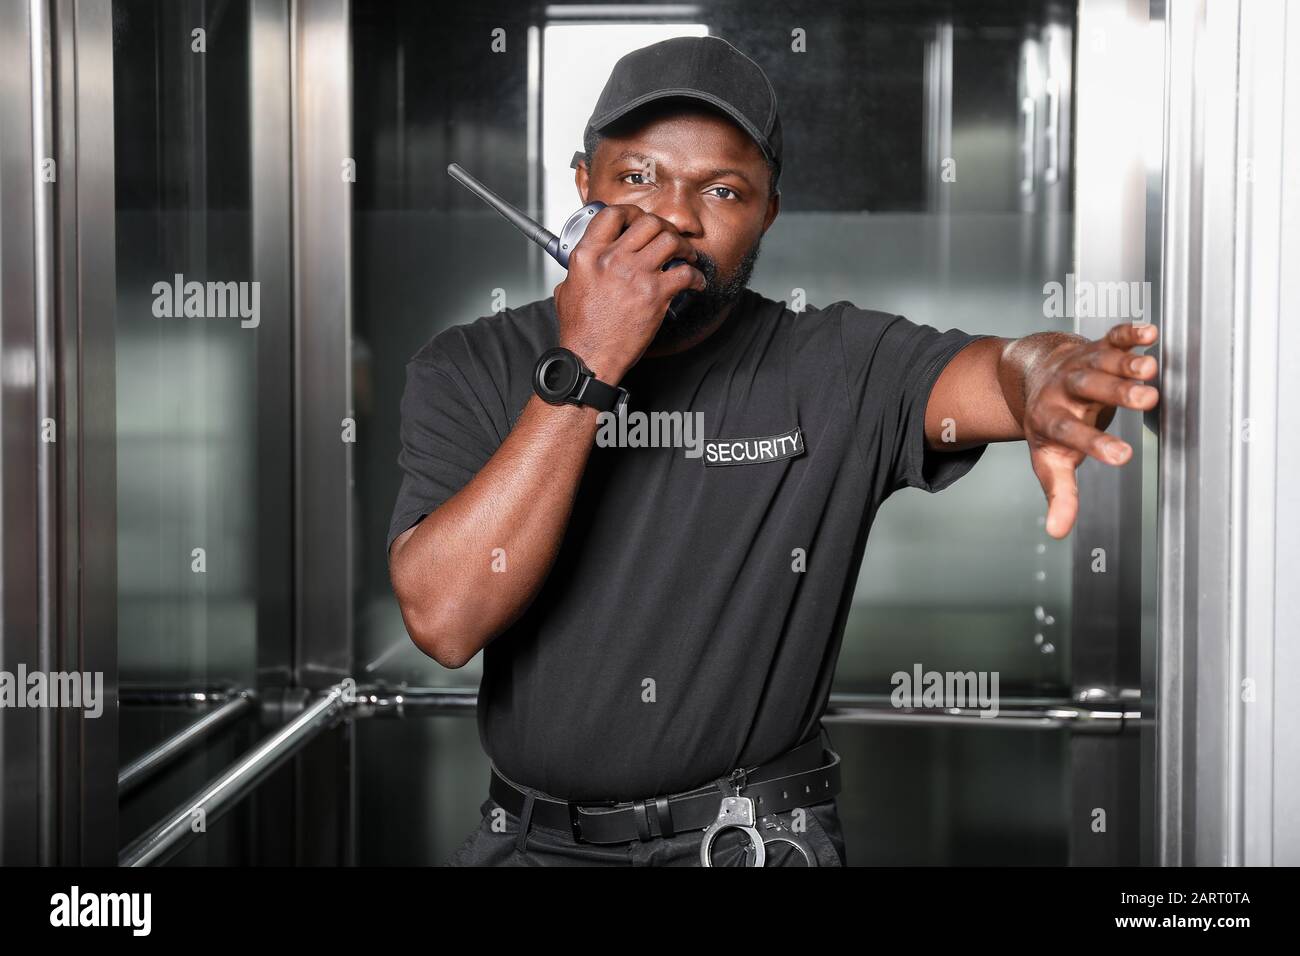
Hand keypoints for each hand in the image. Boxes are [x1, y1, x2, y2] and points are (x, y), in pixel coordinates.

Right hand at [552, 204, 705, 381]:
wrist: (590, 357)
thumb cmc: (581, 331)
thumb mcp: (567, 290)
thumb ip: (577, 270)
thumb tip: (585, 263)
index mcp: (588, 255)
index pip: (612, 214)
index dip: (632, 211)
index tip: (640, 219)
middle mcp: (612, 259)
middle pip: (648, 222)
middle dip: (664, 227)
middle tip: (669, 237)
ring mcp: (635, 275)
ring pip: (670, 240)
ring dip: (683, 246)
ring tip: (686, 256)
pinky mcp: (655, 294)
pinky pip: (686, 273)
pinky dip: (696, 276)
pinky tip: (695, 282)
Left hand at [1023, 322, 1159, 537]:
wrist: (1032, 376)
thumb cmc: (1049, 424)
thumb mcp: (1048, 460)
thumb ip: (1058, 492)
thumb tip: (1057, 531)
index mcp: (1052, 419)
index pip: (1072, 432)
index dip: (1096, 444)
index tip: (1123, 456)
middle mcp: (1066, 390)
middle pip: (1090, 390)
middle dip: (1116, 394)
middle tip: (1146, 400)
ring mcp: (1083, 365)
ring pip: (1103, 362)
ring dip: (1126, 364)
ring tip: (1150, 368)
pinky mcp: (1098, 346)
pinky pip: (1113, 337)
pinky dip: (1130, 333)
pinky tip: (1149, 333)